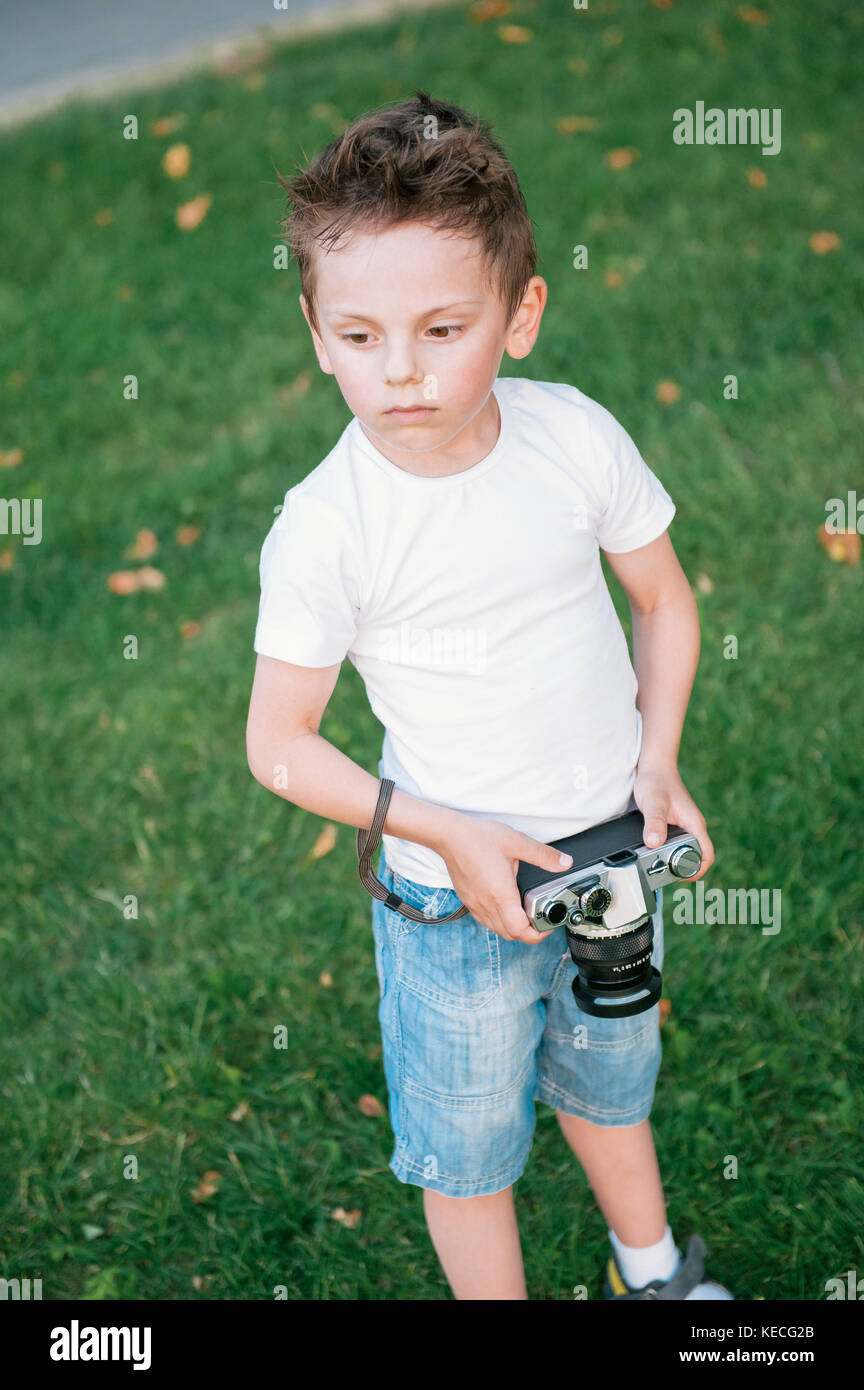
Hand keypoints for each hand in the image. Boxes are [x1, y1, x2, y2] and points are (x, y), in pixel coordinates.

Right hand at [435, 815, 573, 942]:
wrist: (449, 836)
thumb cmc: (478, 838)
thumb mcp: (517, 842)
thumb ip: (543, 855)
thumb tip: (564, 863)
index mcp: (501, 895)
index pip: (521, 931)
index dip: (538, 934)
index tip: (547, 924)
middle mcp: (487, 905)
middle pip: (511, 935)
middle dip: (528, 932)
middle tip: (540, 917)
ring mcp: (475, 905)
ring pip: (497, 929)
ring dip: (513, 927)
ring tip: (524, 910)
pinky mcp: (468, 901)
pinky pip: (485, 920)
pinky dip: (499, 919)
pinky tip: (504, 903)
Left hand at [632, 764, 714, 879]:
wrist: (654, 767)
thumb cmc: (657, 781)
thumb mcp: (653, 803)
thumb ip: (654, 822)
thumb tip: (655, 843)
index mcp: (695, 824)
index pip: (707, 854)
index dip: (697, 869)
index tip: (681, 875)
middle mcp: (693, 826)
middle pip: (696, 855)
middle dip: (683, 867)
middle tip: (665, 871)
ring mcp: (684, 825)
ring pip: (685, 848)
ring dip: (674, 858)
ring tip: (657, 863)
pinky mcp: (675, 824)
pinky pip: (675, 842)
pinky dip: (666, 849)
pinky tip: (653, 850)